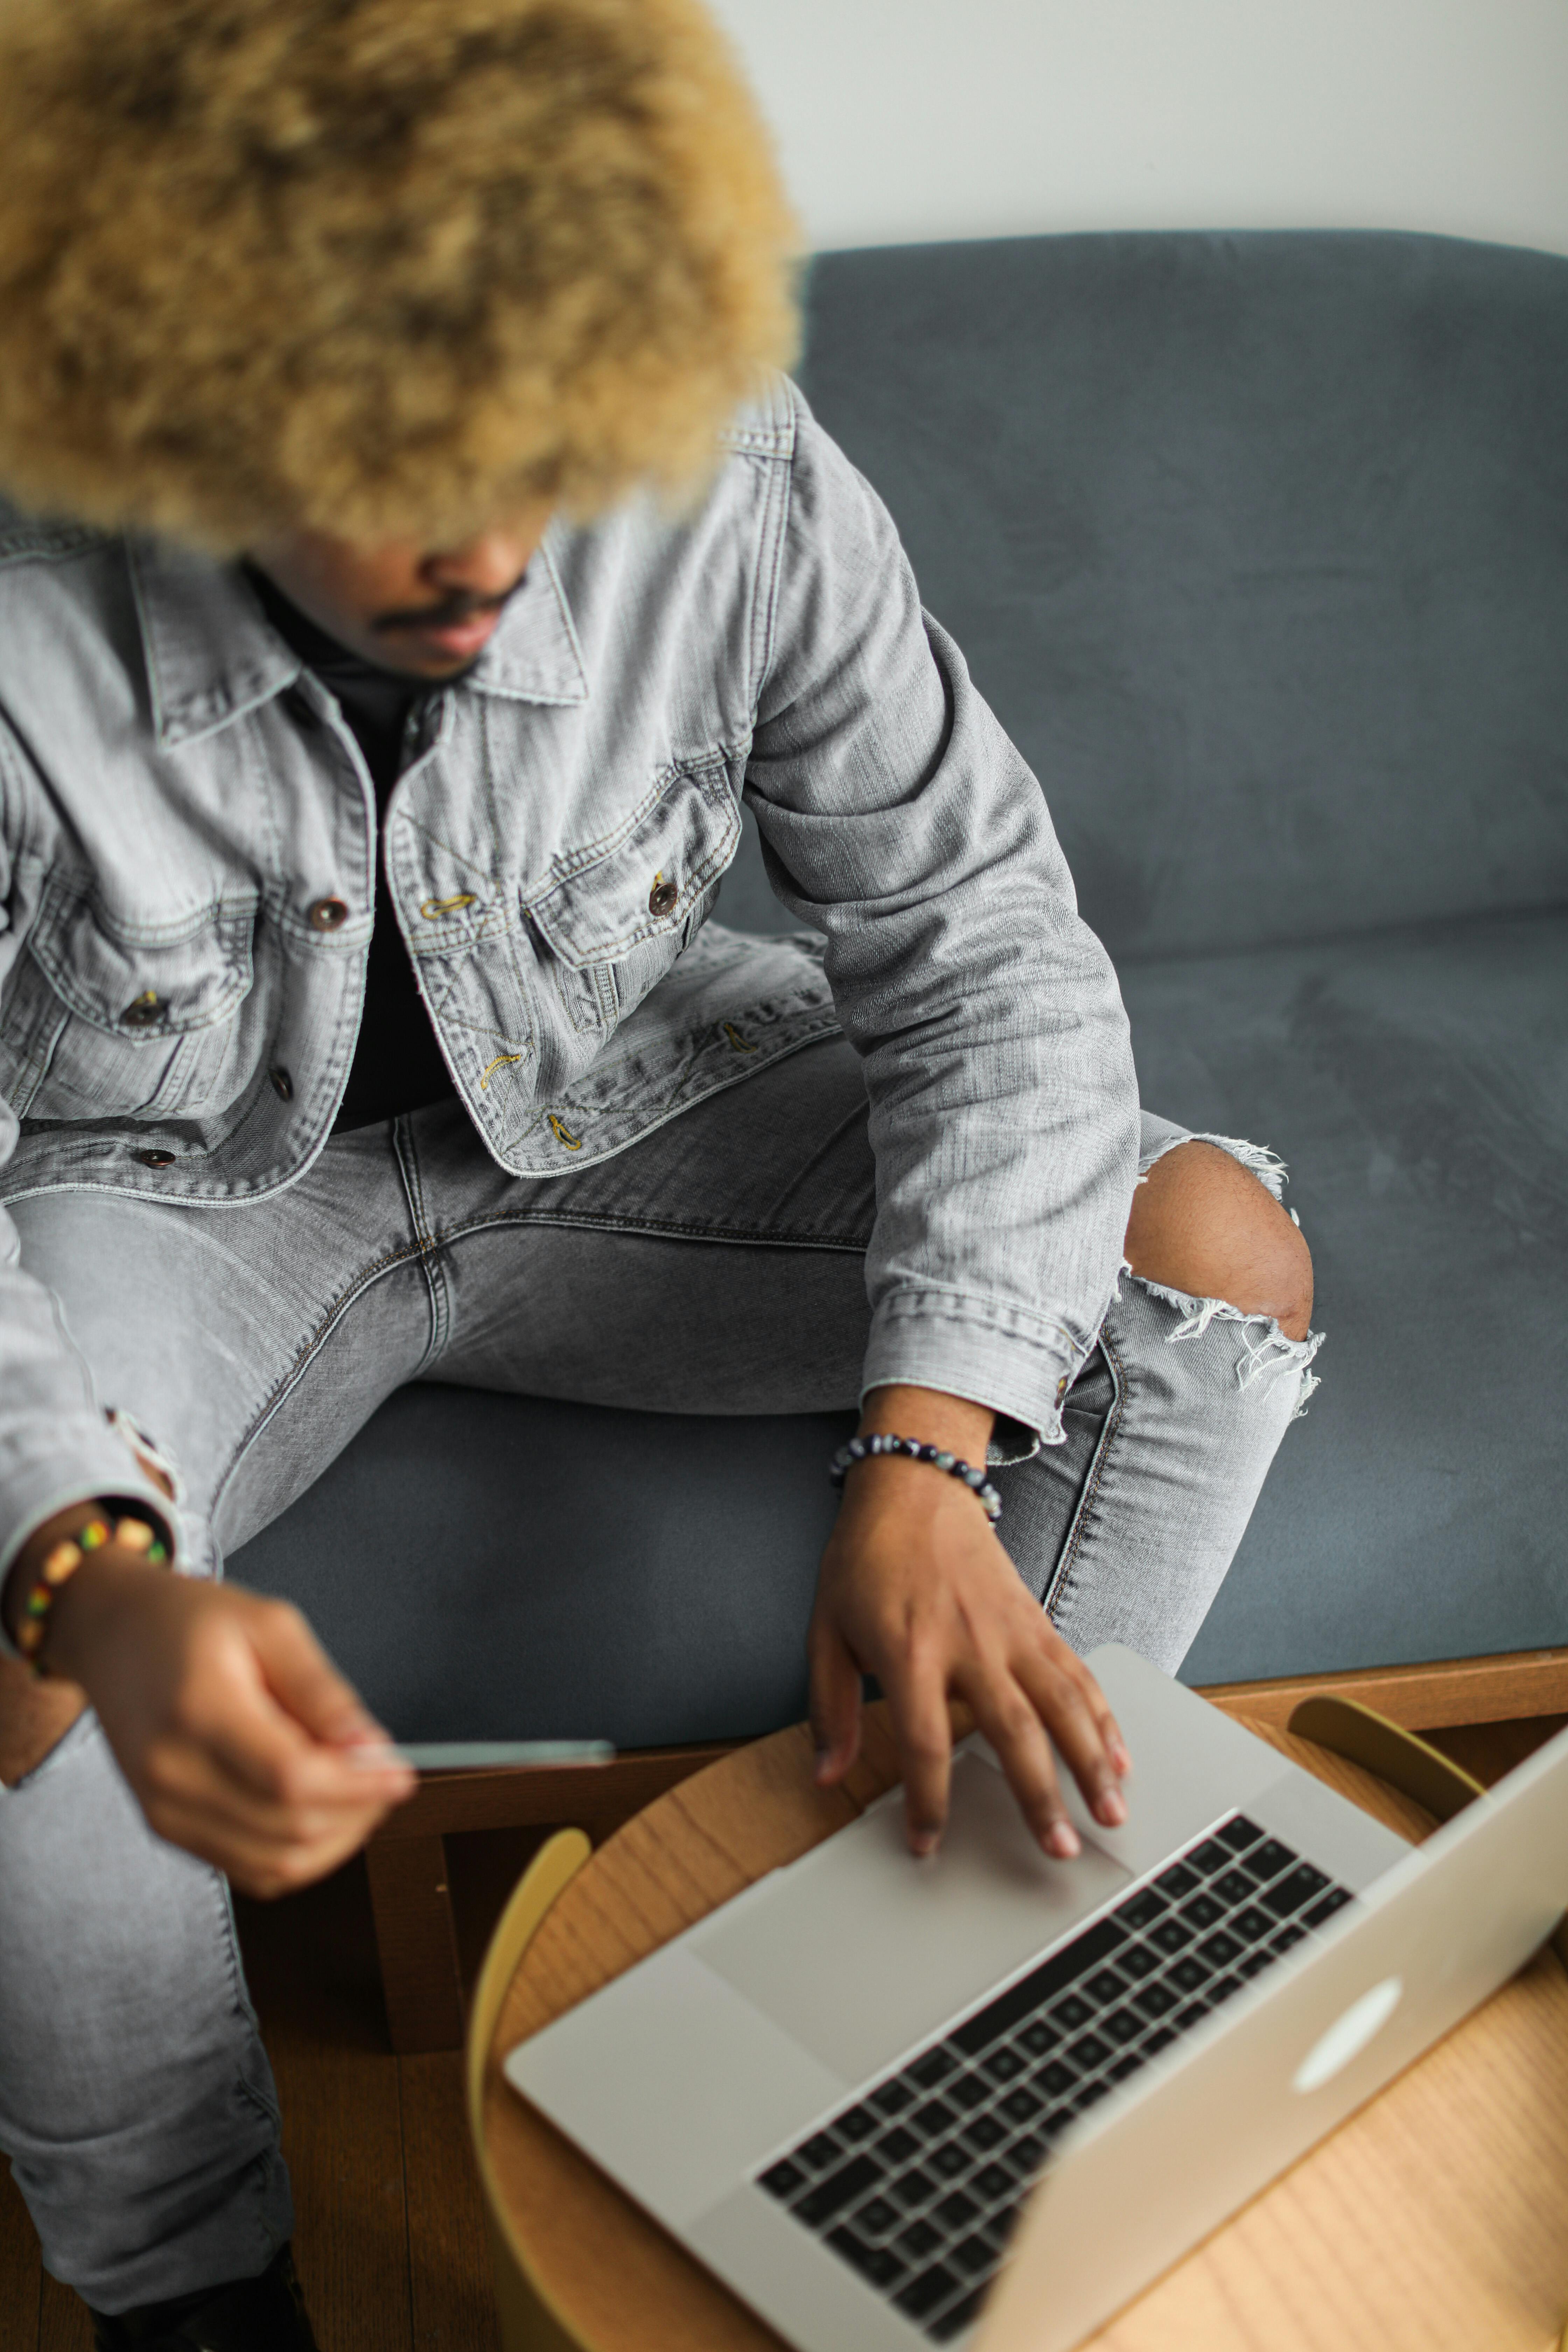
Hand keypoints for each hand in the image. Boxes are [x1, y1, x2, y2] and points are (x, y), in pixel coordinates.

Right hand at [44, 1552, 413, 1895]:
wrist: (114, 1635)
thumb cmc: (190, 1621)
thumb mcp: (269, 1626)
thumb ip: (321, 1691)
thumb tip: (371, 1748)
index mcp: (199, 1712)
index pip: (294, 1780)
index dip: (359, 1787)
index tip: (400, 1774)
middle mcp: (174, 1773)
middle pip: (290, 1828)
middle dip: (357, 1811)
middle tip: (384, 1776)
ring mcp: (165, 1810)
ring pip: (275, 1863)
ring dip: (334, 1840)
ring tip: (358, 1794)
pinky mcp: (167, 1828)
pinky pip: (249, 1869)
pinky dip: (298, 1854)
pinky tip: (321, 1813)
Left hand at [809, 1387, 1130, 1858]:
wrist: (915, 1488)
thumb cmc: (866, 1560)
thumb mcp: (826, 1631)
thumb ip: (830, 1707)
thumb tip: (825, 1775)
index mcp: (910, 1651)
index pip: (924, 1744)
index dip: (928, 1802)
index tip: (927, 1844)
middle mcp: (969, 1643)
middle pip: (1013, 1731)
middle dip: (1038, 1796)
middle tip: (1057, 1849)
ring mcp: (1011, 1631)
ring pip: (1062, 1704)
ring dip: (1090, 1762)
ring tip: (1110, 1813)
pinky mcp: (1037, 1620)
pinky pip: (1076, 1674)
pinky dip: (1102, 1716)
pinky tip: (1118, 1755)